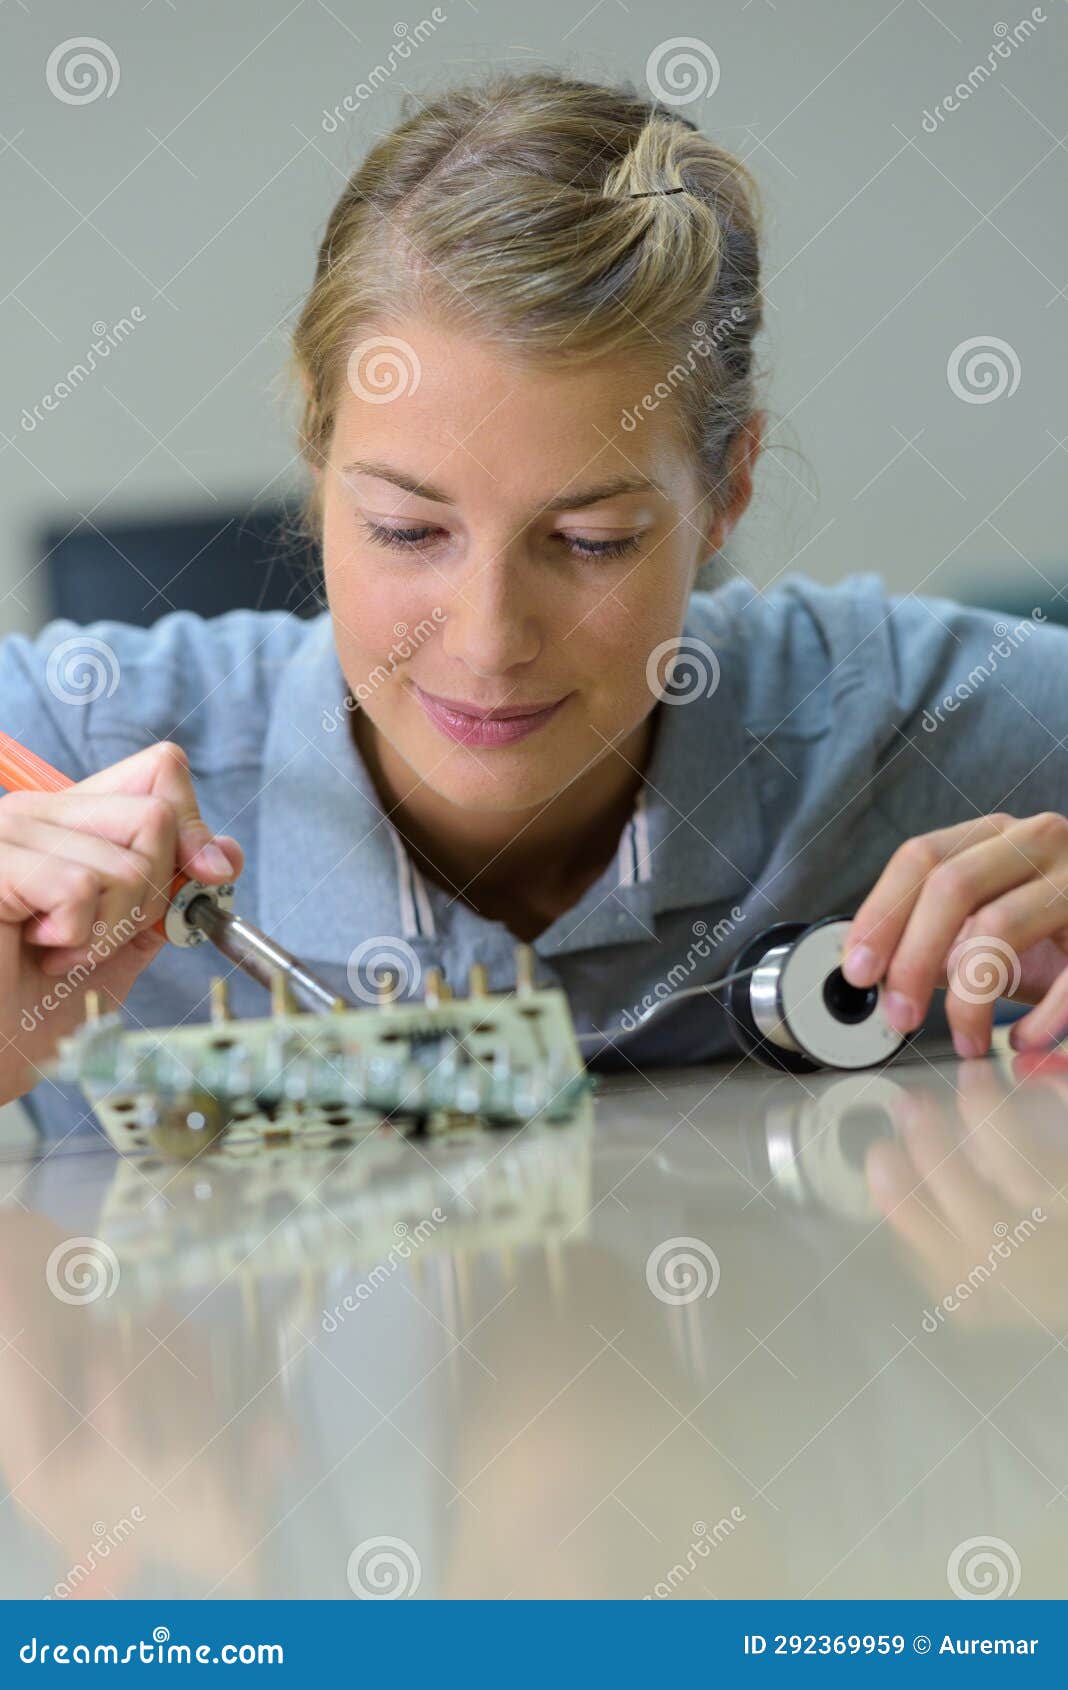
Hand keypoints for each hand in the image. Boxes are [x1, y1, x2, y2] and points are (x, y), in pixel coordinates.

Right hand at [0, 740, 241, 1103]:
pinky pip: (79, 886)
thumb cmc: (35, 1004)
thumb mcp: (123, 941)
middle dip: (150, 897)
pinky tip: (36, 949)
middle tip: (97, 935)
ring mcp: (9, 831)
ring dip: (106, 931)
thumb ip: (170, 892)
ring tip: (58, 951)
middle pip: (156, 816)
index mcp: (70, 820)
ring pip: (126, 863)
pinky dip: (74, 937)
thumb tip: (227, 854)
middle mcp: (37, 812)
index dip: (193, 827)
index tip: (201, 879)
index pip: (161, 772)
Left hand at [840, 811, 1067, 1057]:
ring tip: (965, 1040)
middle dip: (913, 959)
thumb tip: (875, 978)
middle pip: (951, 886)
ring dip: (970, 998)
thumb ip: (935, 938)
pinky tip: (1022, 1040)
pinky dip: (1041, 1018)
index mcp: (994, 835)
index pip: (919, 858)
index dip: (881, 915)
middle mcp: (1036, 841)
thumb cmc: (1051, 931)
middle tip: (899, 1014)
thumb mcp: (988, 920)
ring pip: (999, 927)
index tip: (858, 971)